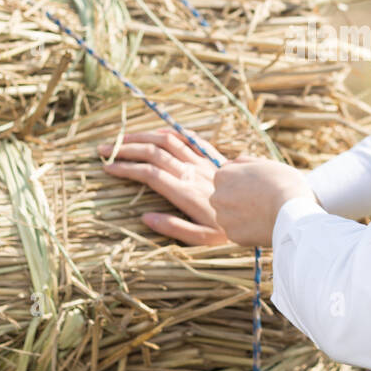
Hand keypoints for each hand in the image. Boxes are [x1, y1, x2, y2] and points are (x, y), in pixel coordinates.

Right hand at [98, 129, 229, 245]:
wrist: (265, 207)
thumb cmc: (232, 228)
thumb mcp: (203, 238)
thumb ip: (173, 228)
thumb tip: (145, 217)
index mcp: (185, 191)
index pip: (149, 173)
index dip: (126, 168)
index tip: (107, 168)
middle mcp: (192, 172)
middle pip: (154, 152)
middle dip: (126, 148)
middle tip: (104, 150)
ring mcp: (203, 161)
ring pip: (169, 140)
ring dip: (144, 136)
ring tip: (123, 138)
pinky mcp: (215, 157)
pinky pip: (191, 138)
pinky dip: (171, 132)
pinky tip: (158, 132)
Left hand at [209, 156, 315, 248]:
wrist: (293, 212)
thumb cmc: (283, 183)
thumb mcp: (265, 164)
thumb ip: (244, 162)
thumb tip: (232, 163)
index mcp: (223, 175)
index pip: (226, 178)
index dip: (243, 182)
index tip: (257, 186)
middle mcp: (217, 197)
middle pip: (225, 198)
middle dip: (237, 199)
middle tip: (260, 201)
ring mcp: (224, 218)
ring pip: (230, 217)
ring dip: (241, 216)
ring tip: (264, 214)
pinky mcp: (233, 235)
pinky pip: (239, 232)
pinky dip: (248, 230)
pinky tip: (263, 225)